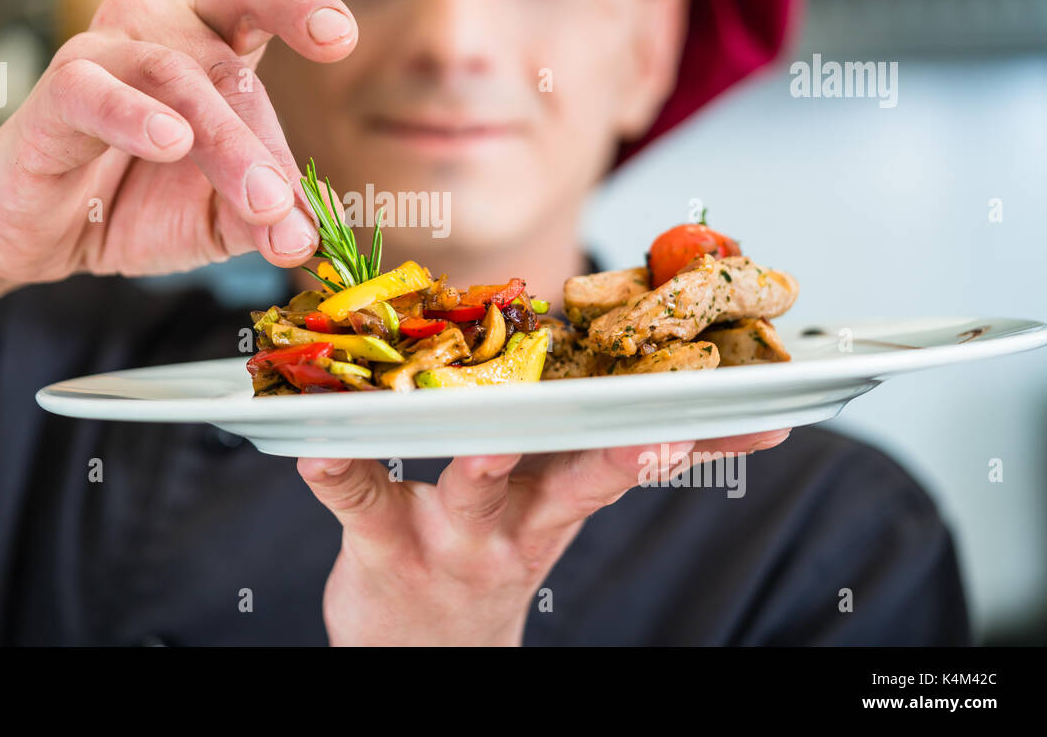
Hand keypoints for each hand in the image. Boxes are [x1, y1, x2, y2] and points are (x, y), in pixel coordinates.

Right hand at [0, 0, 357, 285]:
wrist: (43, 234)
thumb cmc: (135, 203)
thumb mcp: (218, 219)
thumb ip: (265, 217)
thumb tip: (314, 234)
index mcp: (209, 44)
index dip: (298, 1)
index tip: (342, 36)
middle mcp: (158, 31)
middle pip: (225, 66)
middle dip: (264, 145)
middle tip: (287, 209)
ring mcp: (104, 53)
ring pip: (174, 78)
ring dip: (224, 144)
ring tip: (259, 201)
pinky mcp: (56, 92)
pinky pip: (93, 89)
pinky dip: (134, 114)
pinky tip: (170, 139)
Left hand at [299, 428, 791, 645]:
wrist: (425, 652)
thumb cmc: (487, 554)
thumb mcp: (550, 516)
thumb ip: (593, 462)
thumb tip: (670, 419)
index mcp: (552, 500)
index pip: (627, 461)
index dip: (685, 439)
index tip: (752, 416)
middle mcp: (513, 519)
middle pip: (570, 479)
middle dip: (611, 457)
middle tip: (647, 436)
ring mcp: (451, 535)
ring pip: (474, 490)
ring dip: (485, 464)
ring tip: (494, 442)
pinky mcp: (383, 541)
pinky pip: (359, 498)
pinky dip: (337, 470)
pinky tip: (317, 448)